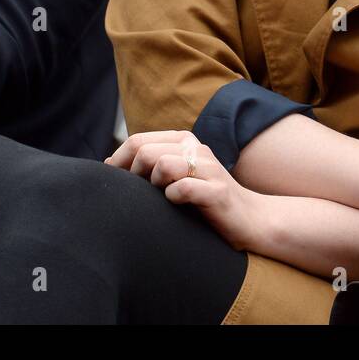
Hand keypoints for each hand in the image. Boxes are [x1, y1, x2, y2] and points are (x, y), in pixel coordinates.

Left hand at [106, 130, 261, 251]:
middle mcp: (196, 149)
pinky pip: (182, 189)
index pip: (137, 141)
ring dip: (153, 186)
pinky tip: (176, 206)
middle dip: (133, 176)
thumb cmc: (204, 200)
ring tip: (161, 199)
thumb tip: (108, 164)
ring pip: (163, 165)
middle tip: (140, 196)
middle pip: (145, 152)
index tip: (117, 184)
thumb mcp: (176, 175)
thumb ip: (150, 164)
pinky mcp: (218, 192)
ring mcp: (209, 169)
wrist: (250, 218)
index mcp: (183, 141)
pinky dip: (173, 199)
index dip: (119, 163)